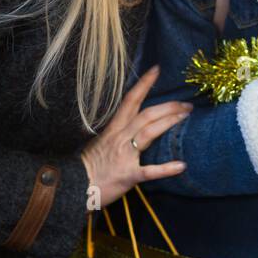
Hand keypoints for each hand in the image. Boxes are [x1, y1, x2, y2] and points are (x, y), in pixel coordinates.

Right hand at [80, 65, 189, 206]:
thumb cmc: (86, 167)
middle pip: (146, 115)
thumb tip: (130, 128)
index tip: (156, 70)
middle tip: (186, 104)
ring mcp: (124, 156)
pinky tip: (181, 166)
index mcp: (113, 130)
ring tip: (185, 116)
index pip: (130, 100)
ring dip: (168, 123)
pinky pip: (149, 171)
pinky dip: (166, 169)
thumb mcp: (100, 143)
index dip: (143, 84)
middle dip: (168, 107)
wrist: (72, 187)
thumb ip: (116, 135)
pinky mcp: (128, 175)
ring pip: (149, 133)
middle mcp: (120, 138)